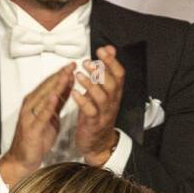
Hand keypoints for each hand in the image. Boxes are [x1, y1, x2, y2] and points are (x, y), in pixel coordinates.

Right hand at [0, 64, 74, 184]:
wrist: (23, 159)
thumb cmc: (36, 139)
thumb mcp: (51, 118)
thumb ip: (57, 105)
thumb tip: (66, 90)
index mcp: (36, 103)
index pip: (50, 85)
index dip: (61, 74)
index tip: (72, 65)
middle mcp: (31, 105)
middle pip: (47, 87)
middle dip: (60, 75)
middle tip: (72, 65)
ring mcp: (30, 115)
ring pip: (44, 97)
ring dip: (55, 85)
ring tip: (66, 75)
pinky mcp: (32, 127)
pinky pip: (41, 114)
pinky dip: (48, 105)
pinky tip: (55, 96)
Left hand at [74, 45, 125, 164]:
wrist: (99, 143)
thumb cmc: (98, 114)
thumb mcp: (103, 90)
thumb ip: (106, 70)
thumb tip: (109, 49)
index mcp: (114, 93)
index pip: (119, 74)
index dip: (112, 62)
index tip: (102, 50)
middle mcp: (111, 102)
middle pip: (112, 84)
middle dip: (101, 71)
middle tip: (88, 62)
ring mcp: (103, 113)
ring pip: (102, 97)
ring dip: (91, 85)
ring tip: (79, 75)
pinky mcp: (93, 123)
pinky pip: (91, 112)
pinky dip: (83, 102)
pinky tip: (75, 93)